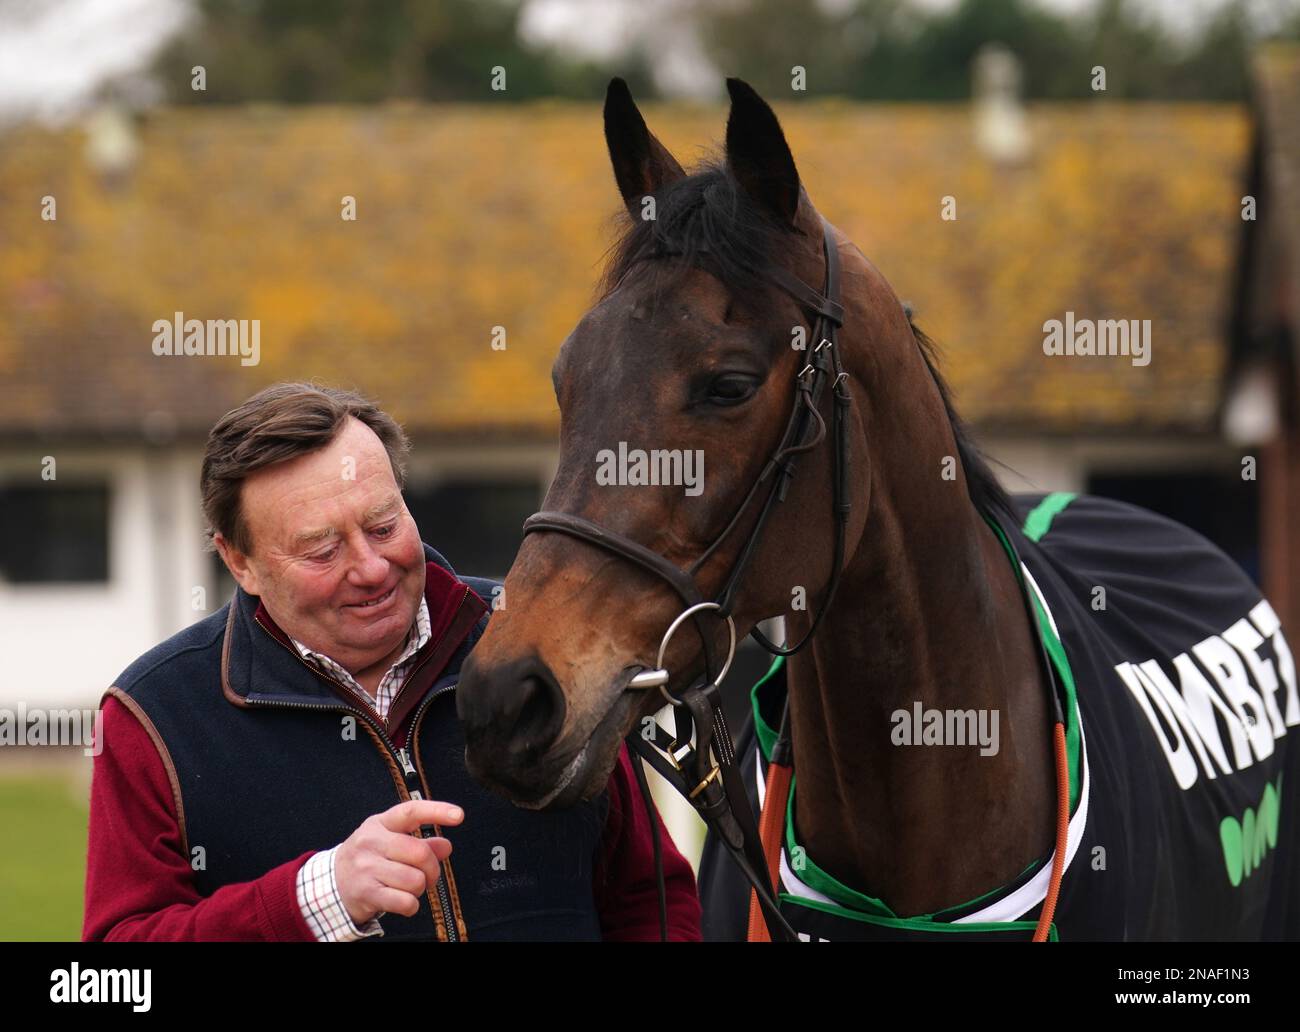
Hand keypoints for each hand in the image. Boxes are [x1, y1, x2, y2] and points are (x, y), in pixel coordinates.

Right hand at [334, 799, 463, 924]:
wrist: (331, 884)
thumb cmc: (367, 859)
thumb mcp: (389, 842)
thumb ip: (420, 842)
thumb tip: (446, 845)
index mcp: (380, 823)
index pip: (411, 812)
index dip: (436, 811)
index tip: (458, 815)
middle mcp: (372, 842)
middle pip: (419, 852)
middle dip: (432, 868)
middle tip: (428, 876)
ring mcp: (367, 868)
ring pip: (415, 880)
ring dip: (420, 888)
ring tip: (409, 887)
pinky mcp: (366, 893)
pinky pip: (405, 901)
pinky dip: (411, 905)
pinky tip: (404, 901)